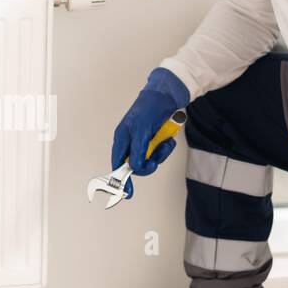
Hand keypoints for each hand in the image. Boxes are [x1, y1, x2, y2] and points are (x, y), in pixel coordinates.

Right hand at [111, 68, 189, 198]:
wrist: (169, 94)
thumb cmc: (150, 108)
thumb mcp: (142, 130)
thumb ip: (138, 151)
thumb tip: (135, 169)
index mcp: (122, 139)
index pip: (118, 164)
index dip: (122, 179)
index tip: (127, 193)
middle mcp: (131, 141)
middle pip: (136, 164)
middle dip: (148, 163)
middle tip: (155, 161)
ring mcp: (143, 141)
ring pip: (150, 159)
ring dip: (160, 154)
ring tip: (165, 142)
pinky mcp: (155, 139)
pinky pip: (160, 151)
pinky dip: (166, 147)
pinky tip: (168, 139)